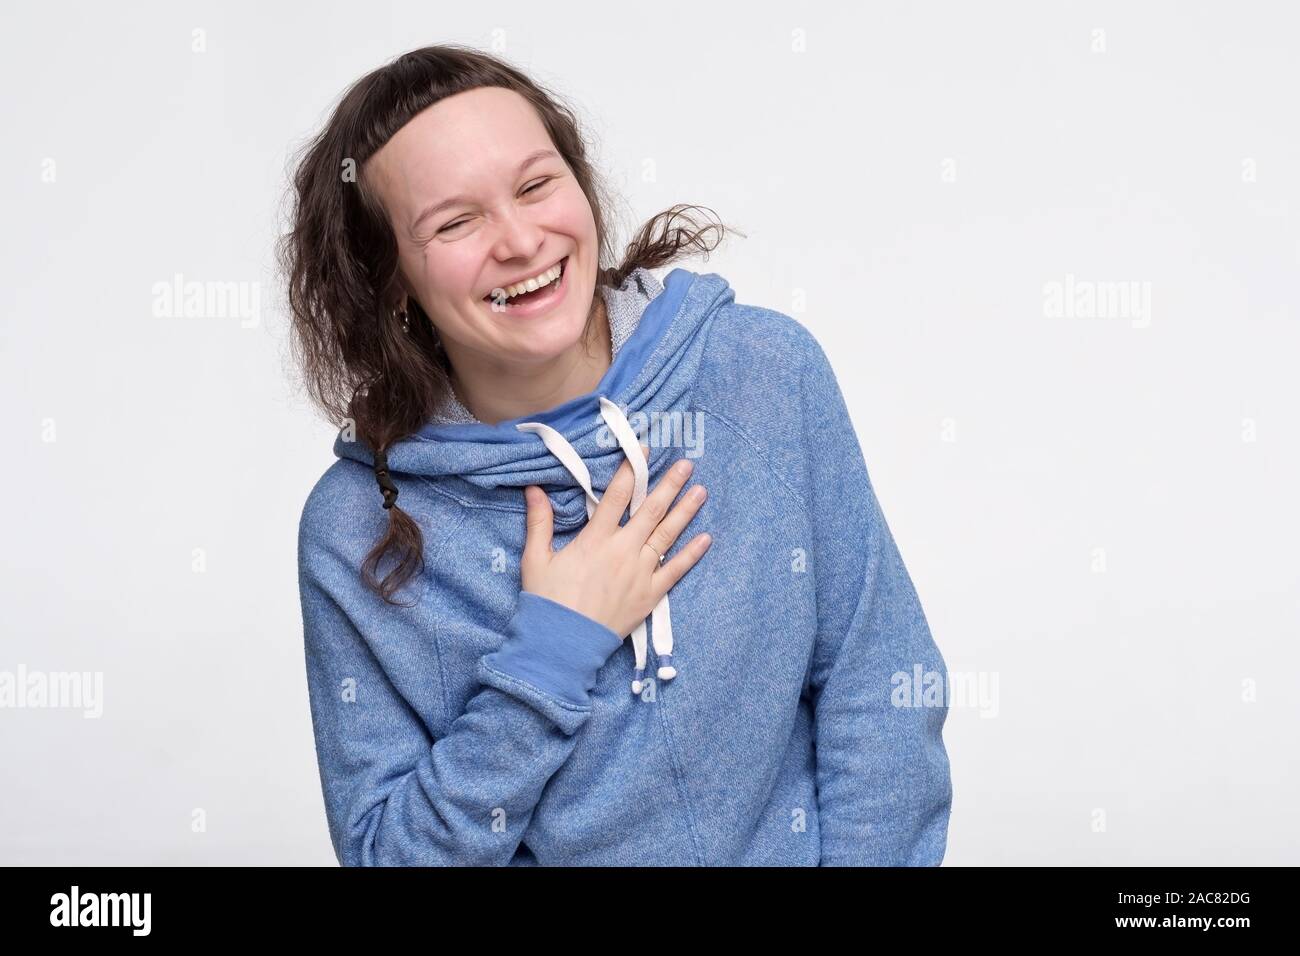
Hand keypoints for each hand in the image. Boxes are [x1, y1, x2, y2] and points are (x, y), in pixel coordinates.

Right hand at [520, 444, 711, 638]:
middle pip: (651, 510)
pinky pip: (676, 570)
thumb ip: (540, 522)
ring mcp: (640, 572)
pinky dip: (692, 554)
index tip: (645, 451)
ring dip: (685, 511)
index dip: (631, 471)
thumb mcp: (536, 559)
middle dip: (669, 484)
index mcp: (595, 539)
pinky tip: (707, 538)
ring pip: (668, 535)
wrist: (563, 644)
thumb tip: (534, 490)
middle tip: (687, 464)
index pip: (617, 496)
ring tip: (701, 491)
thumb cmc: (547, 601)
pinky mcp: (651, 594)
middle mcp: (622, 551)